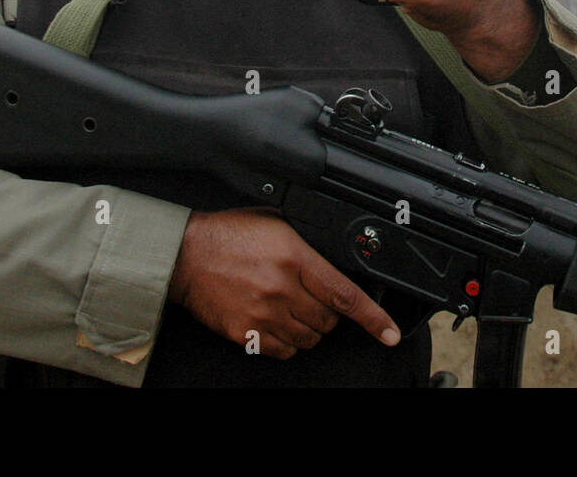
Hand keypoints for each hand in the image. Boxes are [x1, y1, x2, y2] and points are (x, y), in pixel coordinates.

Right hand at [167, 208, 400, 358]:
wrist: (186, 255)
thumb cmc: (230, 235)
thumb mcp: (278, 225)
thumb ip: (310, 245)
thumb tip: (339, 262)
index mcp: (294, 258)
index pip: (344, 294)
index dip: (373, 318)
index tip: (390, 333)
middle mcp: (281, 288)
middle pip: (329, 320)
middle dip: (327, 312)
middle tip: (309, 296)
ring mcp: (264, 314)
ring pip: (309, 339)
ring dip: (308, 328)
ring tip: (289, 306)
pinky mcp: (246, 334)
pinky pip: (284, 351)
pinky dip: (287, 342)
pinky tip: (275, 321)